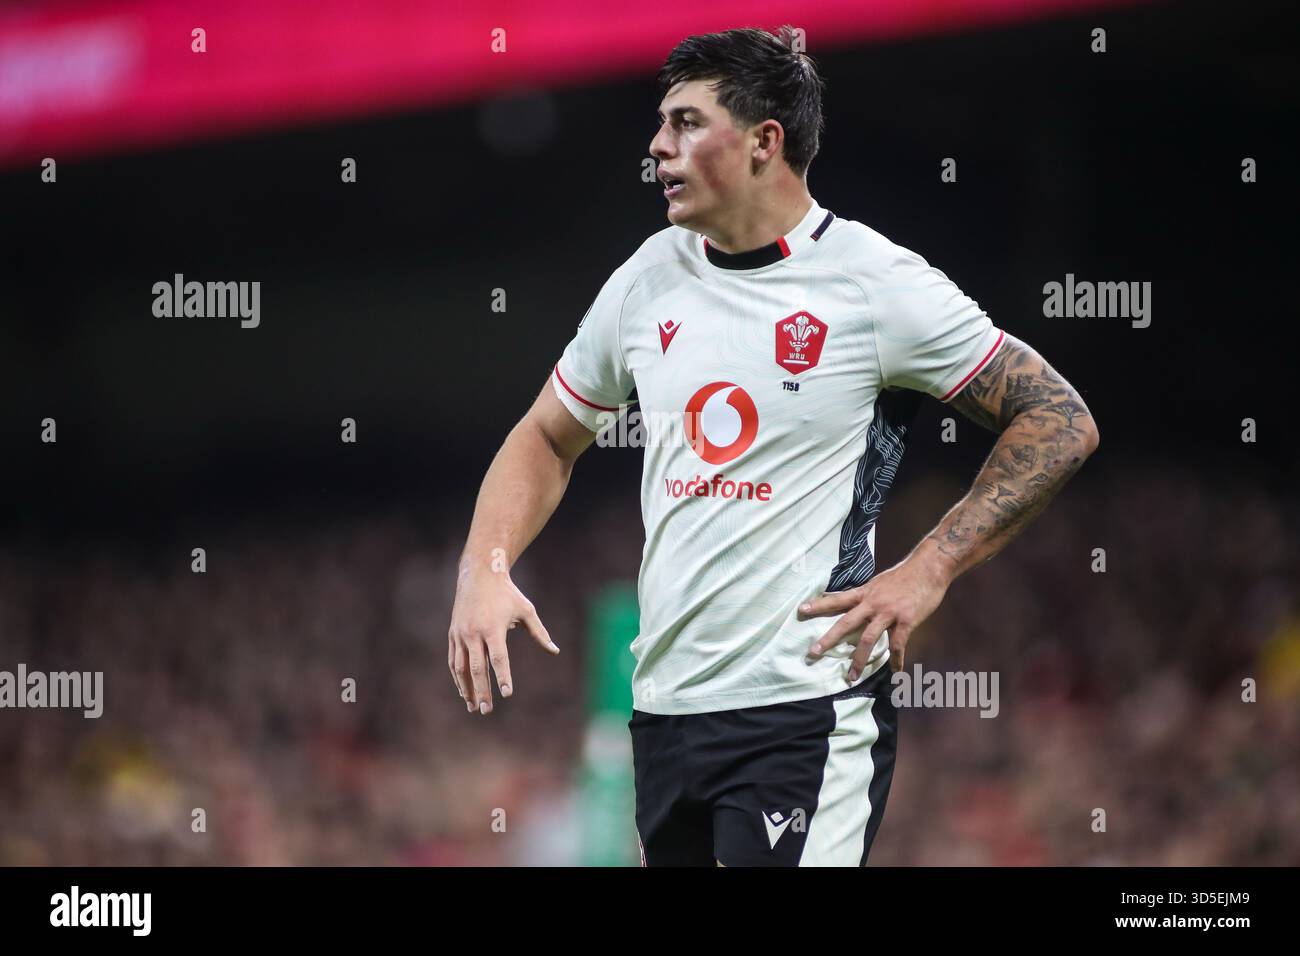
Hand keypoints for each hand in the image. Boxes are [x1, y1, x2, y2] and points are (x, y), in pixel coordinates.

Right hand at [448, 566, 557, 714]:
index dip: (503, 676)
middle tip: (487, 710)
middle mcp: (474, 633)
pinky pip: (453, 660)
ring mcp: (460, 634)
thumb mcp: (526, 610)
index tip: (507, 693)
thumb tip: (555, 650)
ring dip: (467, 688)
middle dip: (482, 691)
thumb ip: (540, 632)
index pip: (498, 658)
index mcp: (493, 628)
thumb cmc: (507, 593)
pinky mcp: (453, 634)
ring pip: (461, 667)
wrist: (479, 575)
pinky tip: (464, 691)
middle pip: (477, 668)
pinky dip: (458, 677)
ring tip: (474, 707)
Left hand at [798, 554, 949, 678]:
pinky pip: (898, 645)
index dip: (819, 604)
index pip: (837, 599)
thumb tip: (856, 603)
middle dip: (828, 639)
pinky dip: (896, 660)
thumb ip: (868, 595)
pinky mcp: (906, 621)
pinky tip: (895, 672)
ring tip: (851, 676)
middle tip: (813, 653)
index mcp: (865, 593)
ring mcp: (889, 613)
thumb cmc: (905, 574)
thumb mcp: (879, 582)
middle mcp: (873, 603)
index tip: (801, 610)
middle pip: (846, 622)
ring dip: (858, 659)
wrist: (929, 568)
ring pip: (868, 639)